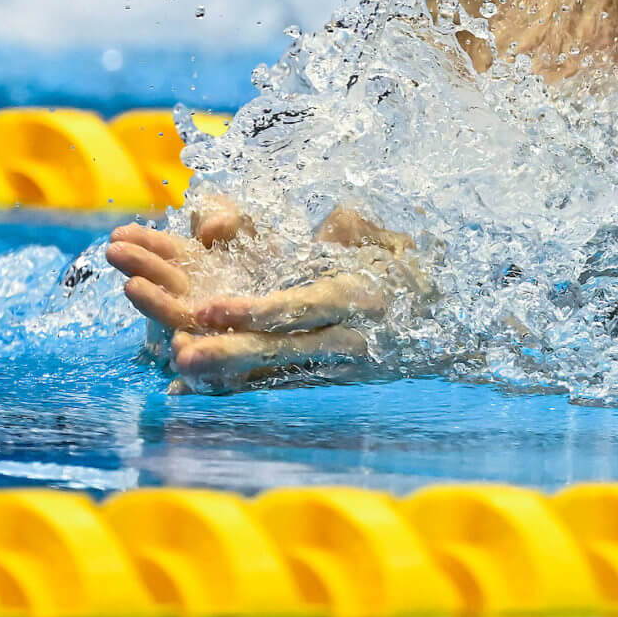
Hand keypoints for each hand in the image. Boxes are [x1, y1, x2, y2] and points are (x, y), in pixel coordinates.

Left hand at [105, 202, 429, 393]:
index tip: (210, 308)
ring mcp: (335, 368)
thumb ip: (340, 227)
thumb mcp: (369, 232)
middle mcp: (348, 338)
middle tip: (180, 354)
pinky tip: (187, 389)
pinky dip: (231, 385)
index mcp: (360, 296)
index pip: (303, 305)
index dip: (256, 308)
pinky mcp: (321, 382)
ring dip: (222, 373)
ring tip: (178, 373)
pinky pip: (269, 386)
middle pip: (280, 349)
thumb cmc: (395, 261)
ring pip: (271, 373)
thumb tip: (307, 230)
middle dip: (228, 351)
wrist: (439, 319)